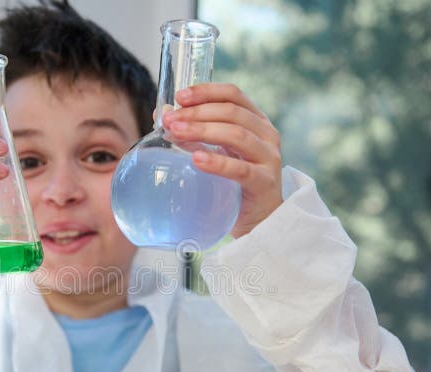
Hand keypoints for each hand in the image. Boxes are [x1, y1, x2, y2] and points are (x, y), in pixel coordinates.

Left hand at [162, 83, 282, 238]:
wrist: (259, 221)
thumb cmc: (235, 183)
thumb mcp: (217, 152)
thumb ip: (194, 134)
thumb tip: (162, 115)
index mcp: (256, 121)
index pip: (233, 95)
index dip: (206, 91)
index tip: (180, 96)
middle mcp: (266, 135)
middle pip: (231, 112)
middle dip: (197, 113)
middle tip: (170, 120)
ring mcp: (269, 158)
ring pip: (236, 135)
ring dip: (203, 131)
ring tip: (176, 133)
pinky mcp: (265, 182)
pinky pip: (240, 169)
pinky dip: (217, 162)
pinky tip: (197, 159)